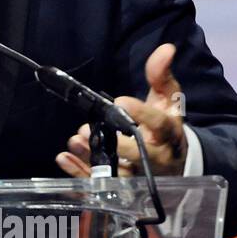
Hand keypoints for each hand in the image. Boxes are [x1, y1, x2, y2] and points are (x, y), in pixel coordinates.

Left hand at [55, 43, 187, 177]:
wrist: (172, 160)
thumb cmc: (164, 125)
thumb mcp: (166, 100)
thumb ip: (161, 75)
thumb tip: (165, 49)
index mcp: (169, 134)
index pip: (160, 124)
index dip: (141, 113)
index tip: (121, 100)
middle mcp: (157, 158)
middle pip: (139, 154)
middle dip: (115, 142)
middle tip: (87, 127)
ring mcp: (139, 175)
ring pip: (117, 173)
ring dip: (92, 159)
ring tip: (75, 140)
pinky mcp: (123, 188)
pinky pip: (102, 185)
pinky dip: (81, 173)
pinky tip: (64, 158)